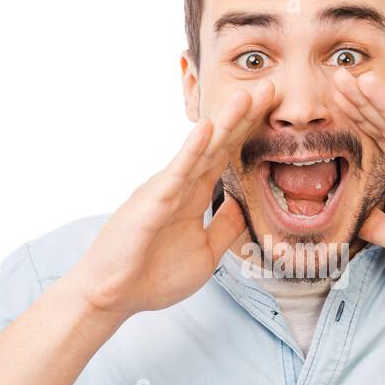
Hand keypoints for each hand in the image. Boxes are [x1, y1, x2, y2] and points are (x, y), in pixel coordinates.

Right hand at [72, 81, 274, 319]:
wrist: (112, 296)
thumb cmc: (151, 277)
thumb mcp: (204, 254)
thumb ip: (224, 227)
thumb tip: (243, 203)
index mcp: (193, 196)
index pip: (226, 156)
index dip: (249, 132)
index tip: (273, 108)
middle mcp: (180, 186)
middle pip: (218, 144)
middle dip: (244, 116)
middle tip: (270, 87)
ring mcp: (165, 190)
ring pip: (200, 151)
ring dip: (224, 123)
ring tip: (246, 96)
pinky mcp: (151, 203)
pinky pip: (176, 173)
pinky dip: (192, 150)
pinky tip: (207, 129)